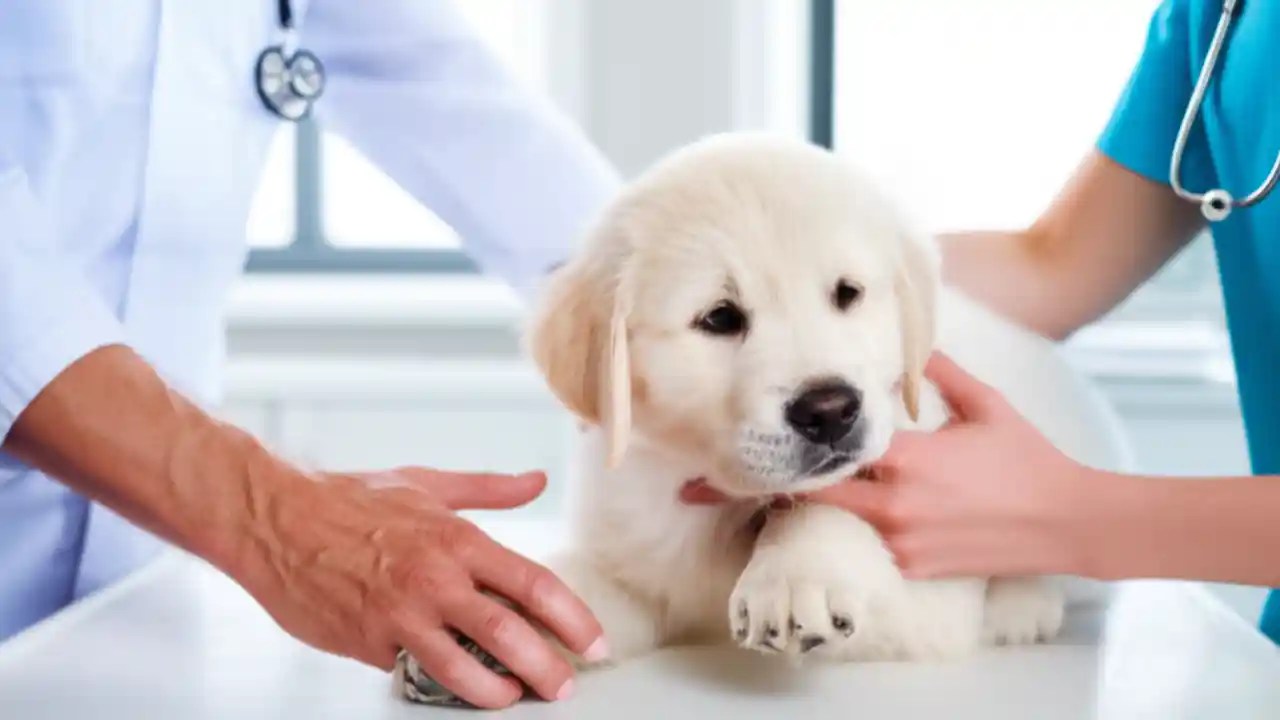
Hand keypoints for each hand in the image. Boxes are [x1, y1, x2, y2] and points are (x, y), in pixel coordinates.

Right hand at [228, 463, 606, 708]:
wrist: (275, 518)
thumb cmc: (349, 498)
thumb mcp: (427, 483)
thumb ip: (489, 488)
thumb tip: (535, 480)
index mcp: (458, 538)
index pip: (535, 585)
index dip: (574, 618)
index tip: (593, 641)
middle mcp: (435, 579)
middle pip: (511, 635)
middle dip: (548, 668)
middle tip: (564, 685)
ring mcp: (401, 615)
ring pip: (466, 669)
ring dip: (499, 693)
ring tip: (515, 697)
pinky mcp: (369, 643)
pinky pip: (417, 674)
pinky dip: (444, 686)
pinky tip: (461, 690)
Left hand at [806, 353, 1100, 578]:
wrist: (1065, 522)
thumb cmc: (1027, 460)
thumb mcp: (986, 405)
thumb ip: (943, 373)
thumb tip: (914, 346)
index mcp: (908, 458)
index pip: (839, 447)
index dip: (824, 437)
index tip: (814, 429)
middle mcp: (896, 504)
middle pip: (826, 491)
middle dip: (817, 475)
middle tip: (813, 461)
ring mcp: (902, 541)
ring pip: (844, 522)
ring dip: (842, 504)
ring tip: (845, 484)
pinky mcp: (913, 568)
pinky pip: (871, 547)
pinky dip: (868, 532)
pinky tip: (879, 516)